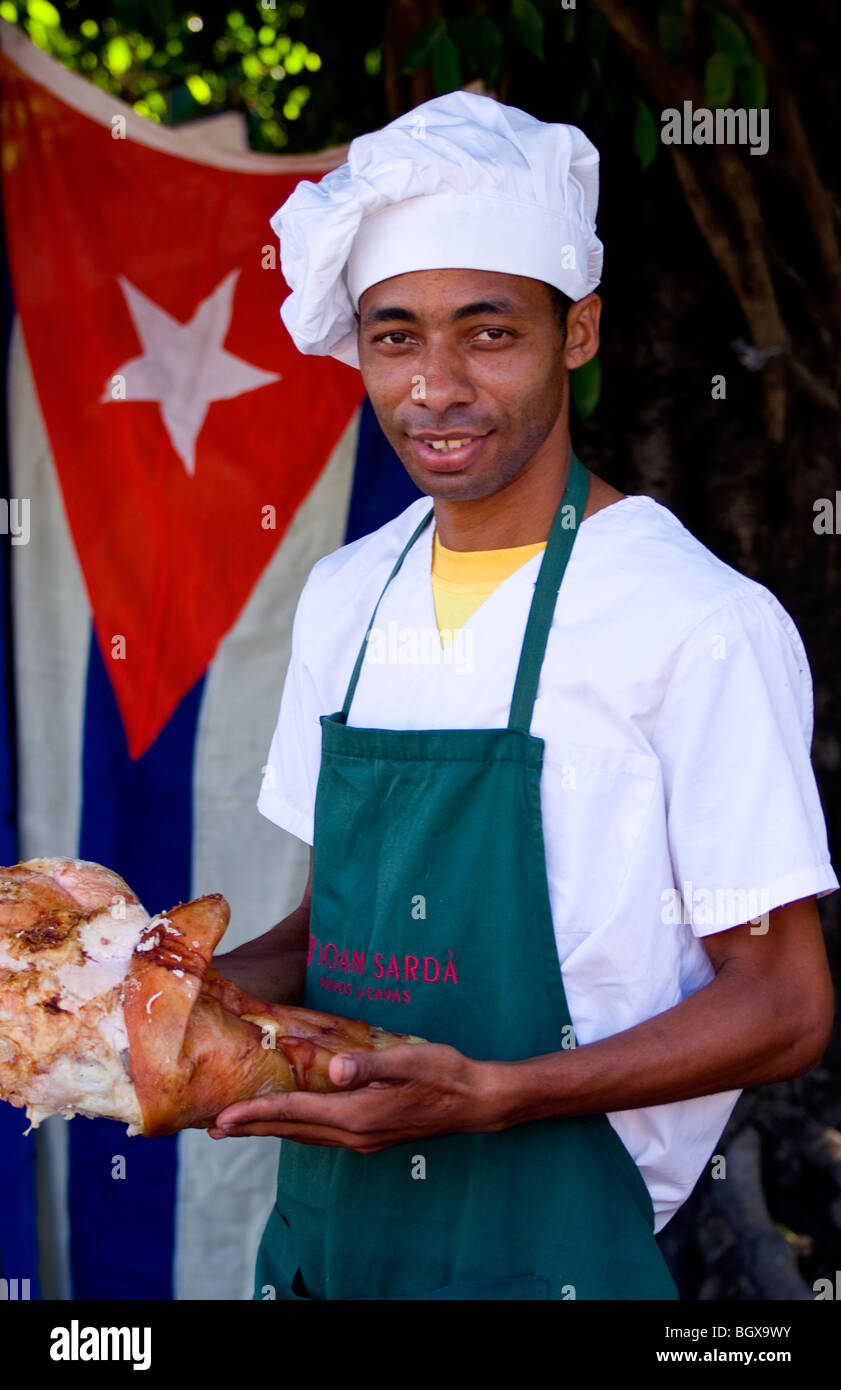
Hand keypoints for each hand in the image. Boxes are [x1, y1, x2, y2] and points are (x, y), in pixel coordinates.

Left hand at [207, 1043, 507, 1152]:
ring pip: (306, 1136)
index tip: (222, 1119)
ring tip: (241, 1124)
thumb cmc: (446, 1074)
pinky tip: (292, 1119)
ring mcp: (364, 1138)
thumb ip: (370, 1065)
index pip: (295, 1115)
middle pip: (292, 1132)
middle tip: (214, 1127)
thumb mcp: (409, 1061)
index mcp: (358, 1115)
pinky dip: (297, 1127)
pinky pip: (322, 1133)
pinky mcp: (372, 1133)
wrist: (477, 1102)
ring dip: (272, 1130)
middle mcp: (356, 1133)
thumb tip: (334, 1068)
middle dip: (252, 1128)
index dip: (256, 1115)